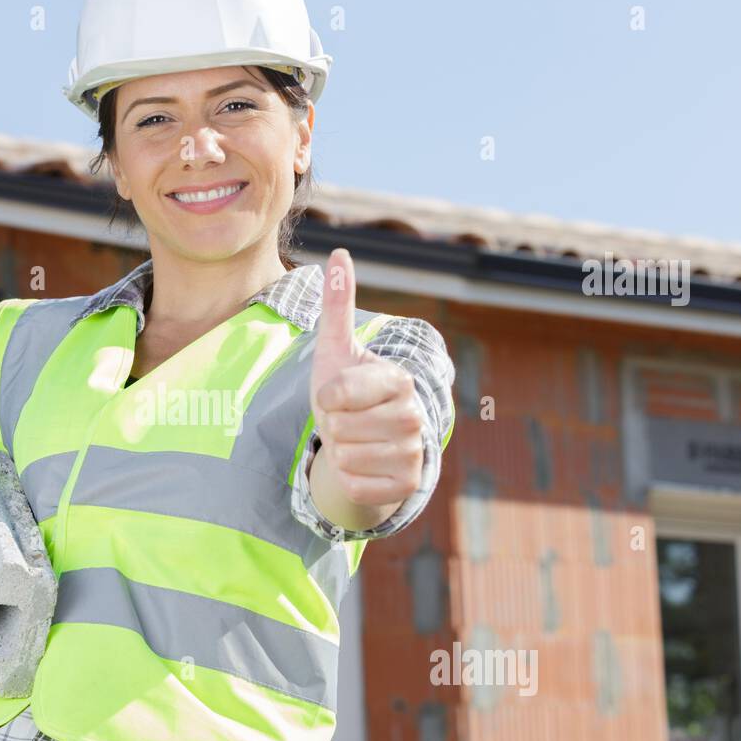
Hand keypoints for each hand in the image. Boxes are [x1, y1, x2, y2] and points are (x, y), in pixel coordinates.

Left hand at [309, 248, 425, 517]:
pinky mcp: (407, 485)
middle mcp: (414, 414)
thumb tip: (340, 254)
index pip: (337, 394)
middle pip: (340, 427)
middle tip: (347, 422)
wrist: (363, 443)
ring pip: (346, 457)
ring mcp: (414, 452)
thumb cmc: (346, 394)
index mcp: (398, 379)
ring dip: (339, 453)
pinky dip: (348, 480)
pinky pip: (356, 486)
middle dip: (333, 427)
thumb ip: (338, 306)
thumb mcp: (335, 351)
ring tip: (354, 442)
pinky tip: (362, 467)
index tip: (336, 396)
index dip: (326, 398)